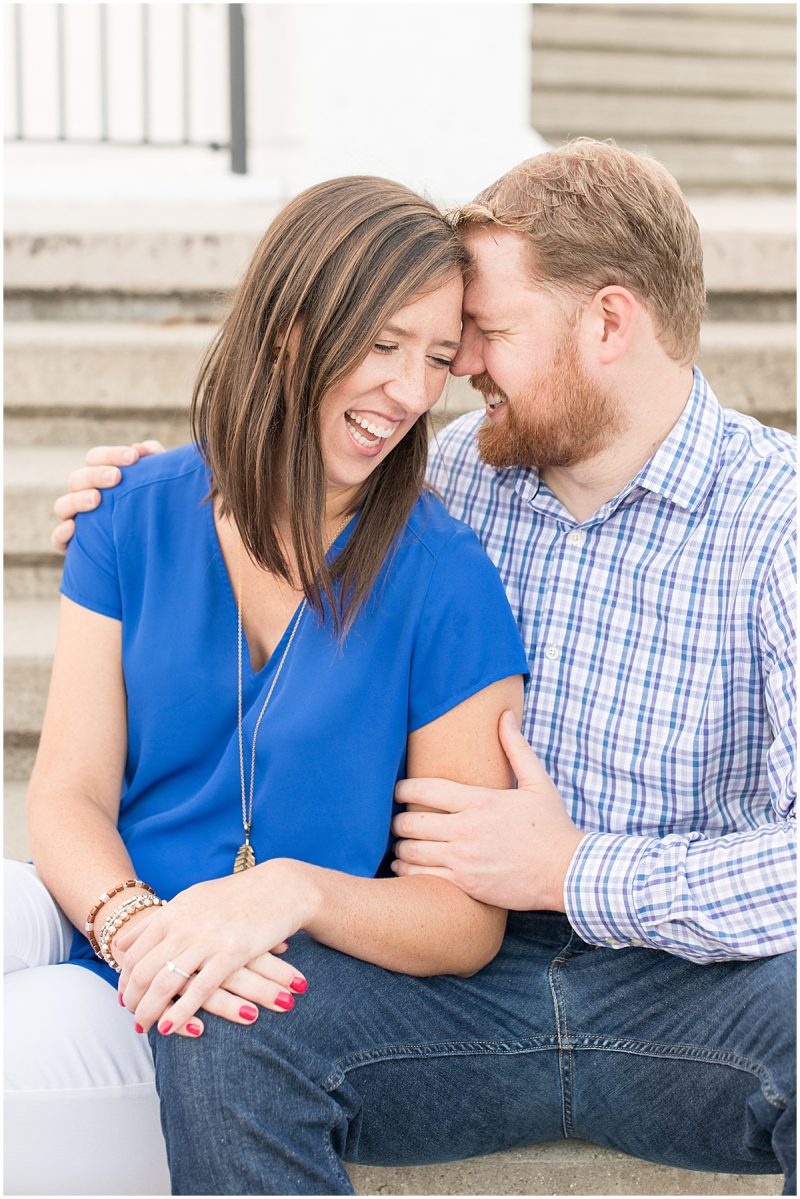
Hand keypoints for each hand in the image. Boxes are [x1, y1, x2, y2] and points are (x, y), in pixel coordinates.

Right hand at [51, 441, 165, 551]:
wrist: (154, 547)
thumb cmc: (154, 508)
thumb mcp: (158, 485)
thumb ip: (154, 463)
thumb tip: (142, 447)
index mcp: (99, 477)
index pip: (95, 458)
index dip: (111, 455)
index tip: (134, 456)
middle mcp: (83, 496)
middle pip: (77, 479)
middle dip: (95, 475)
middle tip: (116, 477)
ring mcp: (75, 520)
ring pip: (62, 505)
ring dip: (77, 500)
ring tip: (96, 499)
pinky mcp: (73, 547)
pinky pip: (57, 540)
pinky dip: (61, 533)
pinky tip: (74, 528)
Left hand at [112, 910, 291, 1039]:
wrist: (279, 887)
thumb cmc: (235, 896)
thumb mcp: (191, 900)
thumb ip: (157, 920)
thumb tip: (122, 941)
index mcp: (173, 912)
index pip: (136, 952)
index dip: (125, 979)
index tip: (124, 996)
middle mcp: (184, 925)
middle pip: (144, 970)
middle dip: (133, 999)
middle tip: (132, 1017)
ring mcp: (207, 939)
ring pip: (166, 983)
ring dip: (150, 1010)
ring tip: (144, 1027)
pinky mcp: (232, 953)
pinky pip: (200, 989)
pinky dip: (181, 1012)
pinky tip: (170, 1028)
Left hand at [392, 710, 585, 910]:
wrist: (567, 872)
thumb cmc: (552, 825)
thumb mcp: (537, 782)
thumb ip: (516, 748)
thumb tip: (505, 714)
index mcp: (480, 801)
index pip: (425, 789)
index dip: (403, 788)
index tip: (397, 790)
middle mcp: (467, 829)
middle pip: (411, 822)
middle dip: (398, 820)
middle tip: (396, 819)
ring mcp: (464, 859)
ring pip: (411, 851)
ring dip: (400, 846)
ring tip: (400, 843)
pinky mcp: (466, 884)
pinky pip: (422, 877)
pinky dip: (406, 871)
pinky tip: (404, 867)